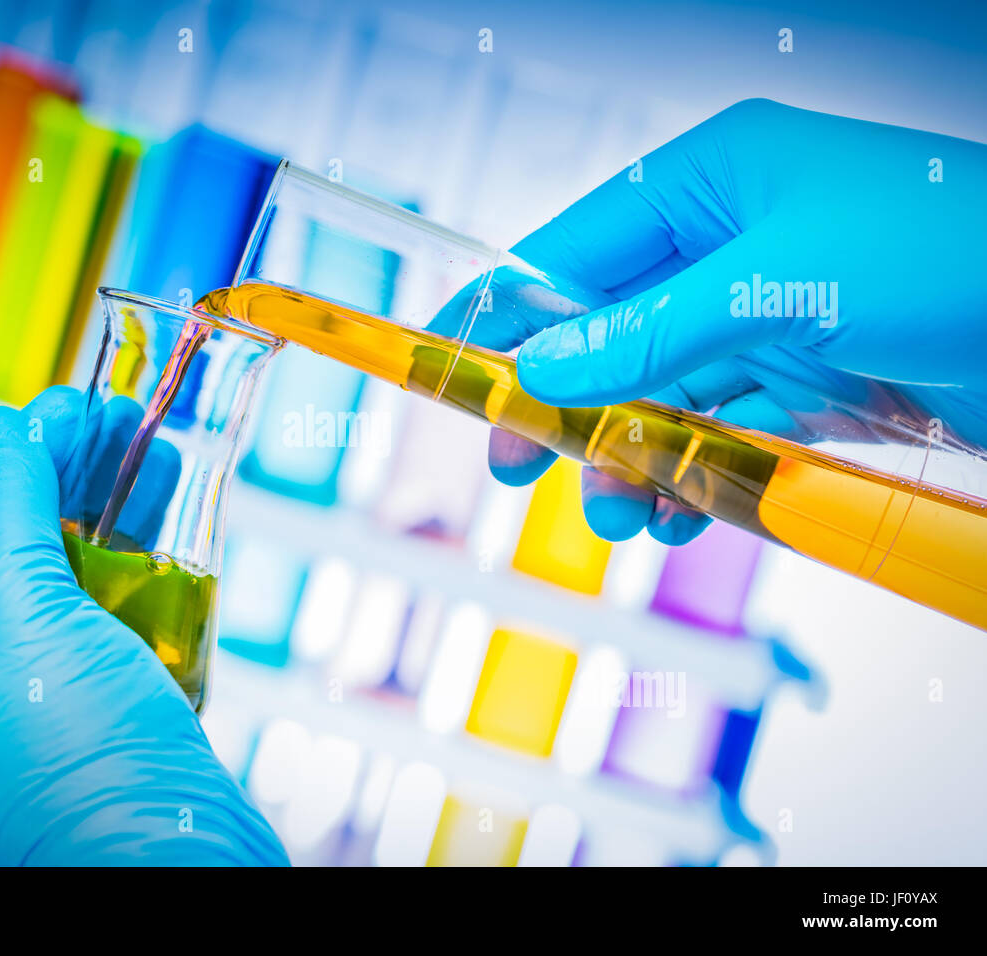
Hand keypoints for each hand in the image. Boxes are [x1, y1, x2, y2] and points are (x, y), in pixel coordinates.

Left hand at [0, 386, 287, 865]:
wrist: (171, 859)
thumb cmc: (74, 759)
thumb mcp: (26, 613)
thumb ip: (10, 508)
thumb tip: (8, 427)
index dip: (6, 472)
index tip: (58, 411)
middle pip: (2, 566)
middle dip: (62, 492)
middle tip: (108, 422)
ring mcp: (10, 723)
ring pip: (56, 596)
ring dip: (105, 526)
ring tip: (150, 459)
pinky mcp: (77, 729)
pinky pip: (93, 635)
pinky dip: (125, 583)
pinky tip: (160, 531)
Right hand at [484, 98, 986, 543]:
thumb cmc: (951, 252)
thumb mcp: (776, 284)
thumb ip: (647, 333)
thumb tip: (541, 374)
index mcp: (715, 182)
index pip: (575, 247)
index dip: (504, 310)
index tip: (446, 363)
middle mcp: (735, 245)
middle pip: (608, 331)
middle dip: (561, 402)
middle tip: (515, 464)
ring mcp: (774, 317)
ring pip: (661, 394)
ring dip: (627, 455)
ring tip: (614, 514)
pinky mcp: (815, 383)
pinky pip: (724, 433)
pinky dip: (693, 475)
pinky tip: (676, 512)